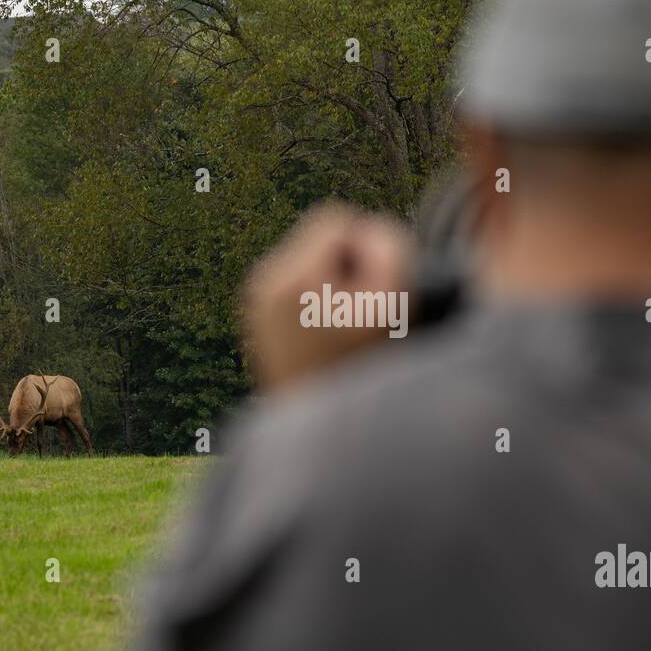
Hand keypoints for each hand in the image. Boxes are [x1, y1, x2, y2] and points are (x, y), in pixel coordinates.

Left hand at [243, 202, 413, 392]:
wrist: (323, 431)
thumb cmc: (365, 368)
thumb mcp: (394, 302)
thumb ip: (388, 246)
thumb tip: (368, 229)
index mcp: (291, 275)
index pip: (336, 219)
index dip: (368, 245)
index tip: (376, 288)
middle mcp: (264, 282)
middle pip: (318, 238)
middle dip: (348, 264)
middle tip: (363, 311)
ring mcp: (256, 302)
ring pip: (308, 262)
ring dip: (335, 283)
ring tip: (348, 326)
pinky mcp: (259, 319)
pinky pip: (297, 286)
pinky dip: (319, 301)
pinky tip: (330, 335)